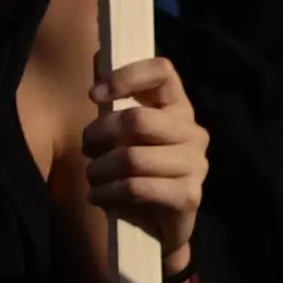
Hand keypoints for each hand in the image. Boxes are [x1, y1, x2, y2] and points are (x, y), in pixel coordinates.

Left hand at [85, 56, 207, 267]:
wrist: (153, 228)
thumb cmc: (133, 172)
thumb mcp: (119, 133)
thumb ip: (113, 97)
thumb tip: (99, 54)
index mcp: (177, 107)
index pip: (163, 70)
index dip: (126, 76)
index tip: (94, 95)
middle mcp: (192, 131)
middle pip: (136, 119)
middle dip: (97, 136)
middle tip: (87, 151)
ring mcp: (195, 164)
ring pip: (131, 158)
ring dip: (98, 171)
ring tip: (94, 180)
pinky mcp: (189, 196)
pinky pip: (135, 188)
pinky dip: (106, 195)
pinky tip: (102, 198)